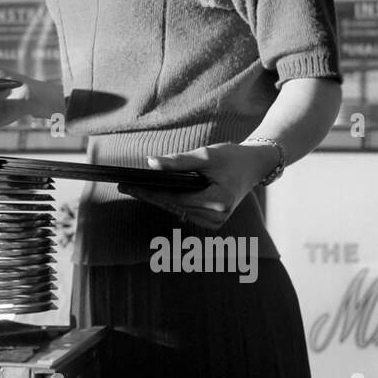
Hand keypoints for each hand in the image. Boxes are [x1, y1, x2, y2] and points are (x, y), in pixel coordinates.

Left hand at [139, 143, 274, 230]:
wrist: (252, 166)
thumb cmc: (230, 157)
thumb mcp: (205, 155)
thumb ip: (178, 162)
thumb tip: (150, 163)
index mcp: (218, 201)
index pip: (175, 198)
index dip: (151, 192)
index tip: (130, 186)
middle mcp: (217, 216)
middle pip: (174, 206)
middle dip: (150, 195)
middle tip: (125, 186)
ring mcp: (216, 222)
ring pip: (178, 210)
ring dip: (159, 200)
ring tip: (135, 189)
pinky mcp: (213, 222)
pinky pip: (185, 211)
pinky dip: (172, 202)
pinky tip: (156, 193)